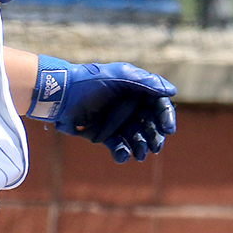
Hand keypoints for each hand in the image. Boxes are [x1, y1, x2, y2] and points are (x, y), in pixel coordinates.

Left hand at [25, 57, 178, 161]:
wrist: (61, 95)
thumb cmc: (91, 81)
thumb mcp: (120, 76)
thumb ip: (146, 82)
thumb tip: (172, 91)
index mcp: (136, 91)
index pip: (158, 104)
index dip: (166, 116)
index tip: (168, 129)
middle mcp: (129, 107)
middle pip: (150, 124)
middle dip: (155, 136)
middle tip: (156, 147)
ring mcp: (117, 122)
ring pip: (137, 138)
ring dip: (141, 147)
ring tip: (140, 154)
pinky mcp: (104, 135)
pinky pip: (118, 147)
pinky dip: (122, 153)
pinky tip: (122, 155)